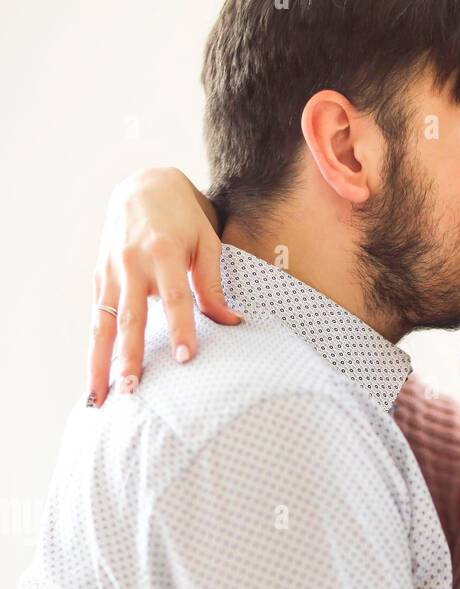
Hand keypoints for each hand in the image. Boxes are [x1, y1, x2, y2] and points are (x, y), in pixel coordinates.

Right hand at [88, 166, 242, 405]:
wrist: (142, 186)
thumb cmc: (182, 218)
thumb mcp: (206, 242)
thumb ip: (213, 285)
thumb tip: (231, 323)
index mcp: (164, 252)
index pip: (174, 297)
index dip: (180, 328)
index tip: (184, 358)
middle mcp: (132, 264)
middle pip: (131, 317)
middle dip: (130, 355)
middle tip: (132, 388)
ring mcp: (111, 273)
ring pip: (103, 324)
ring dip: (100, 363)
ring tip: (100, 398)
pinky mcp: (100, 279)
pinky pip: (96, 319)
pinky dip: (94, 351)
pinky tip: (96, 380)